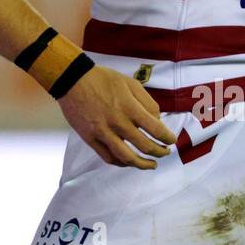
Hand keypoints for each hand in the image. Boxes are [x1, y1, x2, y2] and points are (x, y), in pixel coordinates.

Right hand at [57, 66, 174, 169]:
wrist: (72, 80)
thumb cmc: (102, 79)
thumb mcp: (129, 83)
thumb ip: (146, 102)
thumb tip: (157, 120)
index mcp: (129, 107)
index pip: (156, 129)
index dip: (168, 138)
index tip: (172, 140)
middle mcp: (118, 122)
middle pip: (145, 146)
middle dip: (160, 152)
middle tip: (165, 152)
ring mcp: (103, 132)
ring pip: (127, 158)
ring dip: (143, 164)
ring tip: (152, 165)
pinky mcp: (90, 139)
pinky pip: (108, 157)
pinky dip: (121, 163)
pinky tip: (129, 162)